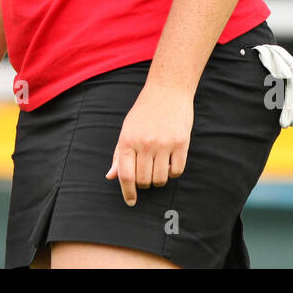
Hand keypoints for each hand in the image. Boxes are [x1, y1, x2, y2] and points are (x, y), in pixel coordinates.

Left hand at [105, 82, 193, 206]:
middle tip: (146, 176)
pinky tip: (169, 164)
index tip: (131, 201)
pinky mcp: (181, 143)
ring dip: (159, 180)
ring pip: (160, 179)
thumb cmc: (144, 111)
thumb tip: (110, 177)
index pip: (126, 176)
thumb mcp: (126, 130)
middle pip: (144, 180)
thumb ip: (119, 155)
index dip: (128, 192)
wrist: (167, 90)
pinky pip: (177, 171)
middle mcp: (145, 144)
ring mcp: (164, 144)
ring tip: (158, 169)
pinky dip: (173, 173)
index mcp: (128, 140)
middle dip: (144, 184)